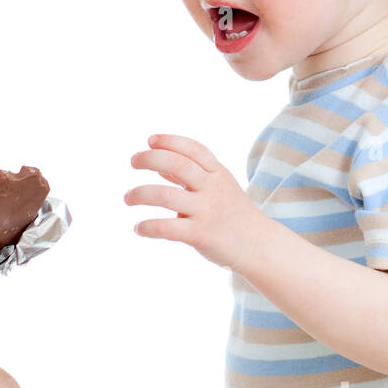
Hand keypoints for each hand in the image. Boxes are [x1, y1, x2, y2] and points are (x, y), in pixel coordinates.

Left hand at [125, 133, 266, 272]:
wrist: (259, 246)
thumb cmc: (233, 214)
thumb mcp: (219, 186)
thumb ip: (190, 175)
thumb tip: (157, 164)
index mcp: (217, 173)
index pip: (192, 148)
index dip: (169, 140)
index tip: (149, 141)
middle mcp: (212, 188)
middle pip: (176, 164)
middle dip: (149, 158)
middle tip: (133, 161)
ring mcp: (206, 211)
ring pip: (165, 195)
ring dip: (140, 193)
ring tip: (127, 198)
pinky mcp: (200, 235)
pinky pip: (166, 227)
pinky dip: (147, 226)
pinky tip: (139, 228)